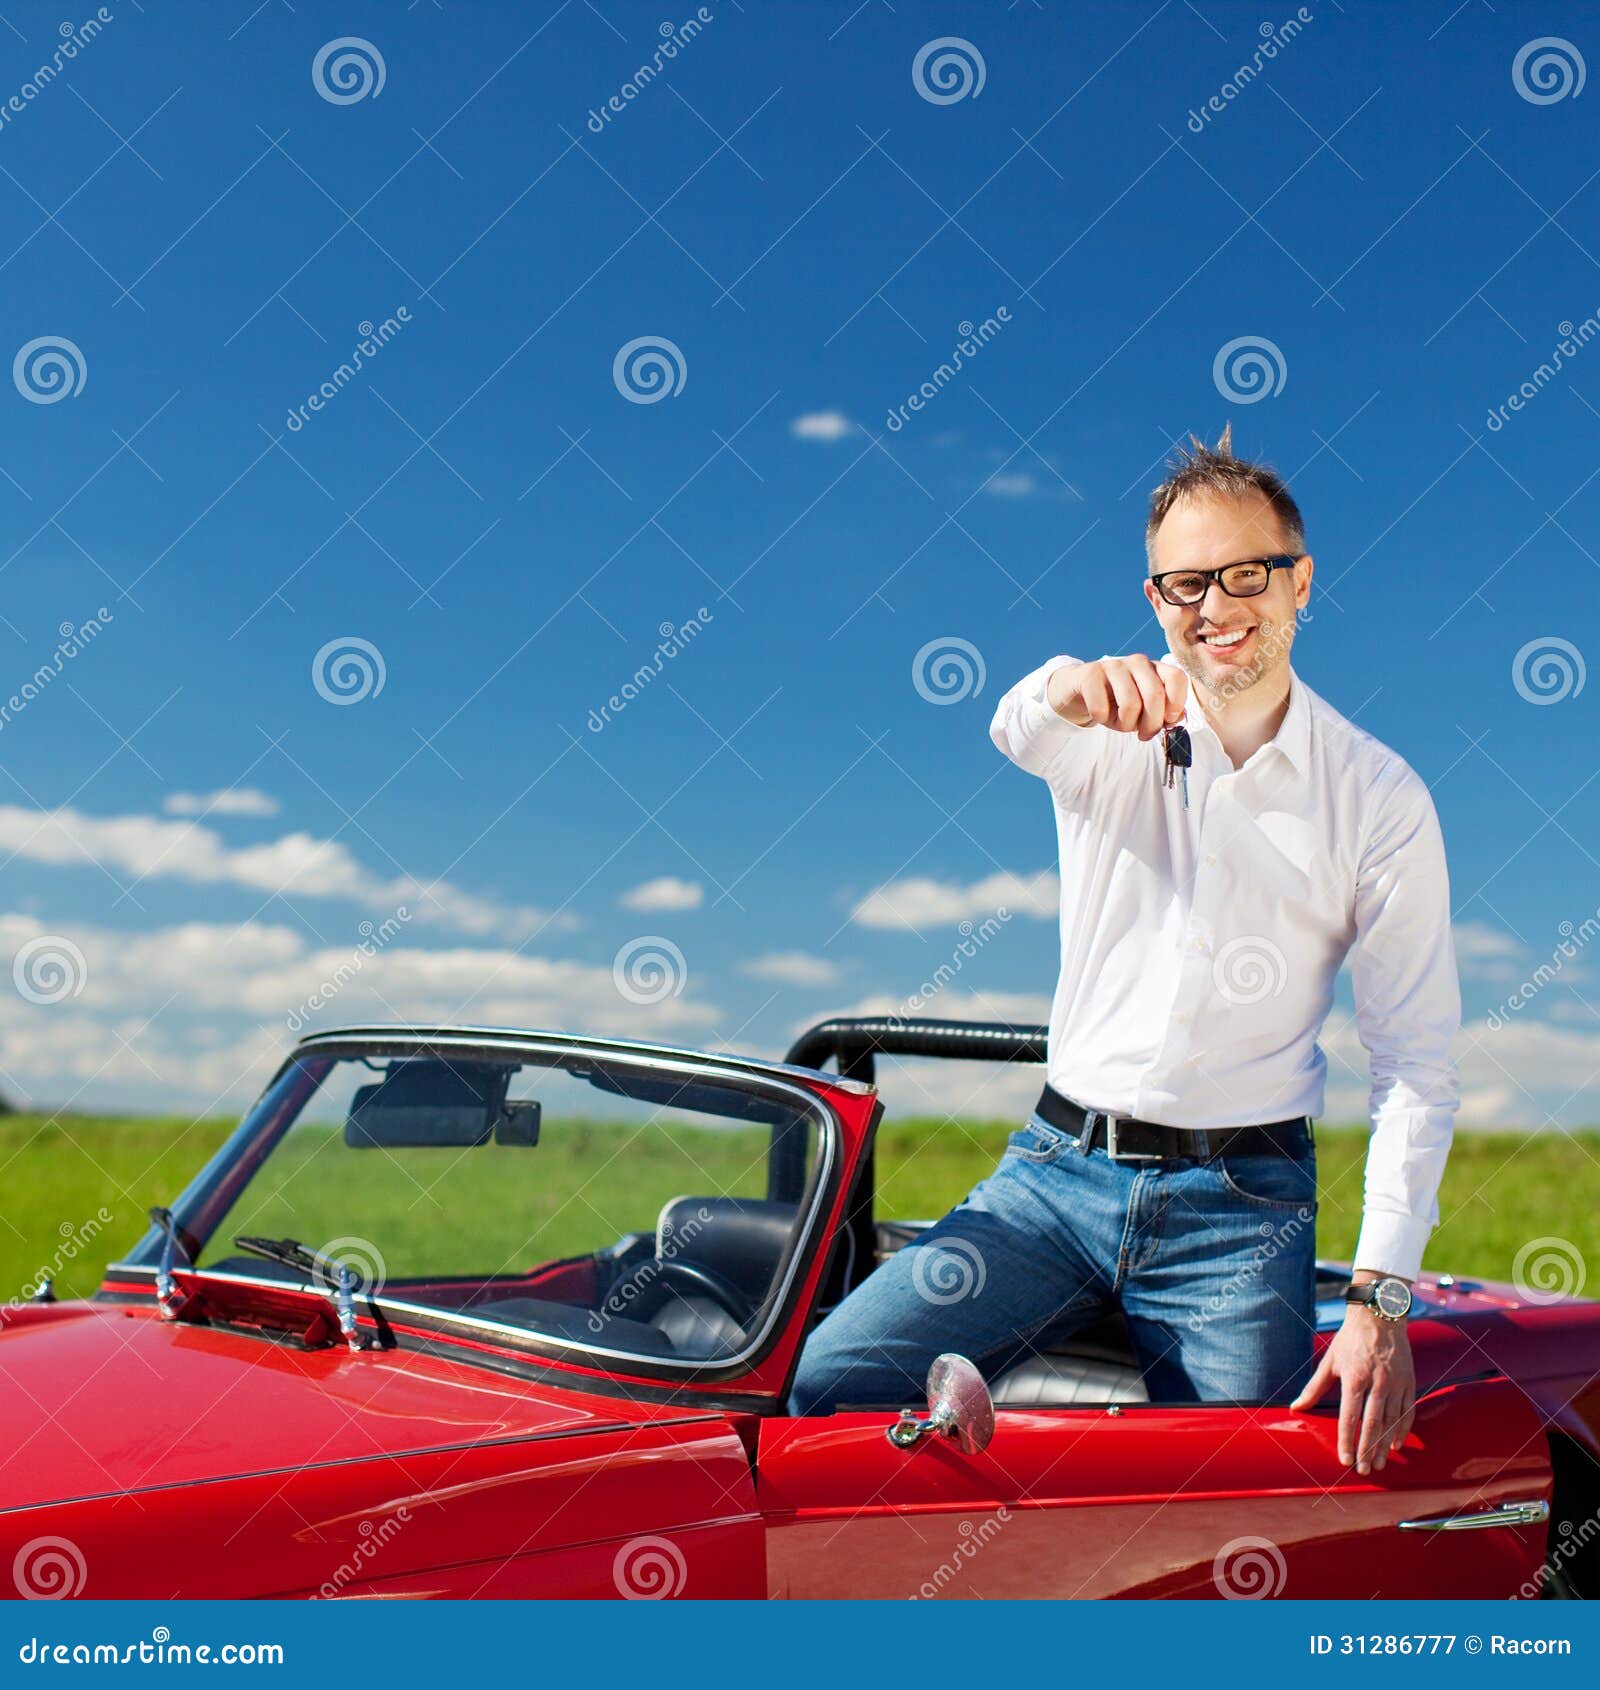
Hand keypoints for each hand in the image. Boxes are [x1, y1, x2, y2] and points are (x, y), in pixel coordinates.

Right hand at [1048, 655, 1187, 741]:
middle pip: (1155, 695)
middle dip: (1151, 724)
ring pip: (1130, 703)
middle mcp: (1137, 662)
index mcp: (1154, 669)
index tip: (1167, 721)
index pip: (1177, 678)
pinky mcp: (1090, 674)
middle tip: (1144, 735)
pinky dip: (1102, 719)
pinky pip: (1102, 707)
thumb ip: (1163, 713)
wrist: (1077, 689)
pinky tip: (1099, 716)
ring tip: (1120, 724)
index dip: (1176, 703)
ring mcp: (1113, 665)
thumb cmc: (1114, 702)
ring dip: (1126, 725)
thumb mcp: (1142, 710)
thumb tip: (1177, 718)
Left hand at [1291, 1294, 1415, 1474]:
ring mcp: (1396, 1382)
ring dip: (1384, 1445)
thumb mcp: (1329, 1361)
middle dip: (1367, 1449)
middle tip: (1363, 1470)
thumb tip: (1296, 1407)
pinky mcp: (1410, 1381)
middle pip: (1372, 1423)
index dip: (1347, 1440)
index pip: (1349, 1416)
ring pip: (1391, 1421)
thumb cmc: (1350, 1340)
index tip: (1344, 1460)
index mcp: (1354, 1376)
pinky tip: (1395, 1444)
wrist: (1379, 1316)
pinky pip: (1408, 1411)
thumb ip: (1314, 1388)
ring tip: (1377, 1463)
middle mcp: (1377, 1382)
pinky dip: (1402, 1430)